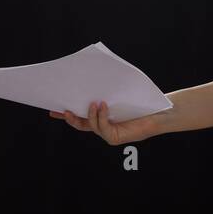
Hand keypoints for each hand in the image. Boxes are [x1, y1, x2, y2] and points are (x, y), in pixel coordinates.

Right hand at [49, 100, 164, 145]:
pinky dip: (101, 116)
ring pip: (90, 125)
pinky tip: (102, 105)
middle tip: (58, 110)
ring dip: (88, 113)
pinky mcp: (115, 137)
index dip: (66, 113)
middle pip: (80, 124)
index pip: (80, 117)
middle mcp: (103, 128)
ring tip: (91, 102)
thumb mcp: (119, 96)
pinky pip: (103, 127)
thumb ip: (106, 91)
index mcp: (102, 118)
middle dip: (68, 117)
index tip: (52, 108)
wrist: (159, 113)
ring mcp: (108, 134)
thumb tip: (92, 76)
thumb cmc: (141, 102)